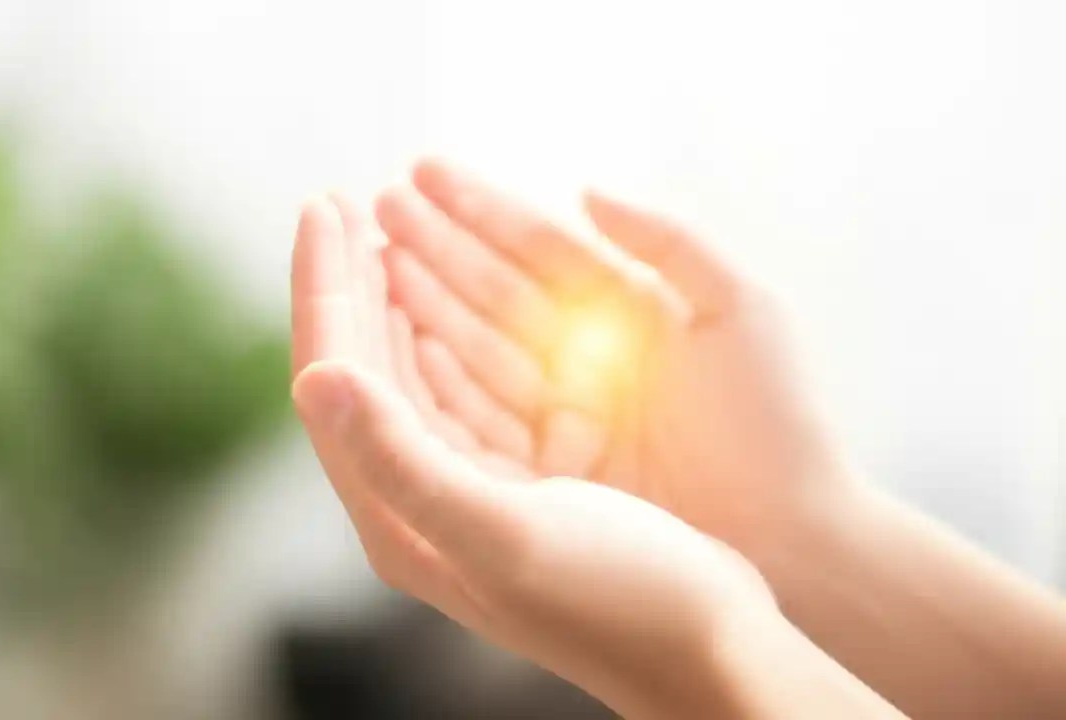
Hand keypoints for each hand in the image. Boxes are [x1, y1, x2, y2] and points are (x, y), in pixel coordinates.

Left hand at [290, 194, 785, 717]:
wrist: (705, 651)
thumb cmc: (617, 600)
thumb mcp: (505, 531)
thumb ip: (400, 458)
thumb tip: (312, 375)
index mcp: (397, 514)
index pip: (333, 376)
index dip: (323, 287)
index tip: (324, 205)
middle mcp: (413, 504)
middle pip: (356, 368)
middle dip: (344, 281)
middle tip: (338, 203)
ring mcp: (458, 492)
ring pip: (400, 375)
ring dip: (386, 300)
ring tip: (376, 234)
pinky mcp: (502, 485)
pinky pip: (448, 394)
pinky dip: (436, 336)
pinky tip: (434, 305)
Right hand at [374, 159, 847, 549]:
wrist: (798, 545)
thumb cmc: (779, 427)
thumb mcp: (742, 313)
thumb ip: (671, 240)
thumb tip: (589, 188)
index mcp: (631, 309)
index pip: (541, 246)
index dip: (481, 208)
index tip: (423, 172)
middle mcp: (588, 356)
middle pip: (497, 290)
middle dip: (435, 247)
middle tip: (376, 206)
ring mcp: (565, 413)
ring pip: (478, 346)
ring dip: (424, 302)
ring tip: (371, 262)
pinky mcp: (549, 470)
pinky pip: (482, 414)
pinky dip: (440, 377)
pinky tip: (400, 344)